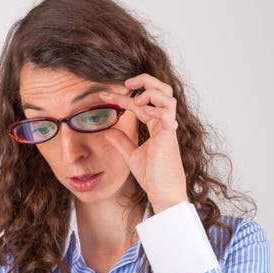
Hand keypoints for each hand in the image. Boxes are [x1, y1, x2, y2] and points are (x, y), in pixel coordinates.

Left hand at [98, 73, 187, 213]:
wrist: (163, 192)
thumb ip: (121, 142)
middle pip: (162, 90)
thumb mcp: (131, 156)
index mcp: (156, 125)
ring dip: (150, 91)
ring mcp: (168, 128)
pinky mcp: (169, 136)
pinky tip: (142, 109)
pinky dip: (155, 107)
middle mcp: (164, 123)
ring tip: (135, 98)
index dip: (123, 97)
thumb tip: (107, 131)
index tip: (104, 96)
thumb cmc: (152, 176)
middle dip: (145, 80)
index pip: (141, 103)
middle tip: (126, 82)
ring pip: (167, 96)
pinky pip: (166, 113)